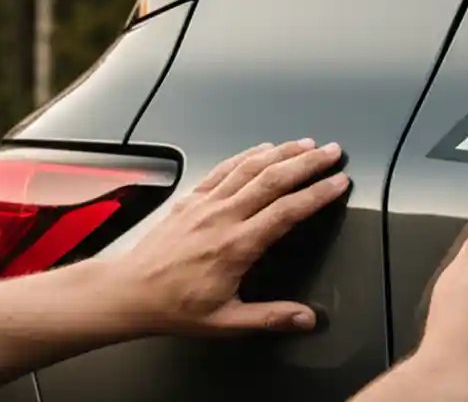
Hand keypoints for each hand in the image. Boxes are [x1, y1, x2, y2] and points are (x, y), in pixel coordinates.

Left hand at [111, 138, 348, 335]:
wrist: (129, 292)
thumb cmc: (174, 306)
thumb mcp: (226, 322)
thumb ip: (270, 317)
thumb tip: (306, 318)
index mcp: (235, 247)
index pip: (287, 211)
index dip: (317, 194)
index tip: (338, 183)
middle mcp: (222, 218)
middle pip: (273, 179)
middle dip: (307, 162)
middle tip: (331, 152)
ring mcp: (205, 204)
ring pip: (250, 167)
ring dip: (282, 152)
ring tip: (306, 144)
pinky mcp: (192, 198)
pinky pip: (224, 168)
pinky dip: (247, 155)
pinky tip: (263, 148)